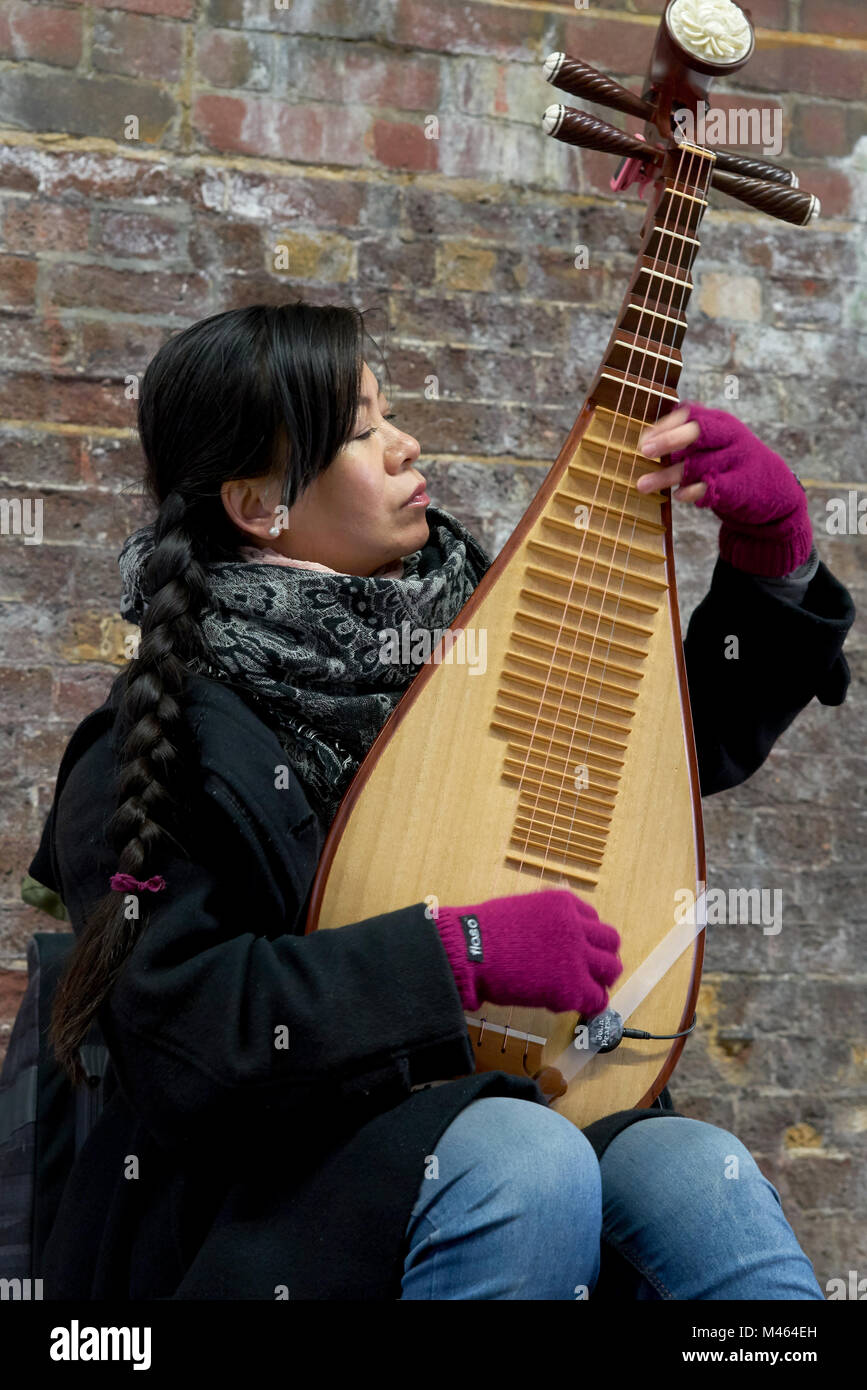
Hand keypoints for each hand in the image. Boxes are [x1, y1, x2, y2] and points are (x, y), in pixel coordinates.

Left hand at [634, 400, 812, 577]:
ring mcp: (737, 460)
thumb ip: (685, 440)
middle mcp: (730, 436)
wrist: (772, 491)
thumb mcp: (713, 444)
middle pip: (699, 431)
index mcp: (720, 422)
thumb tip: (643, 442)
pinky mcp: (741, 485)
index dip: (664, 426)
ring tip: (643, 485)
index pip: (691, 414)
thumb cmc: (728, 465)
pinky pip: (712, 487)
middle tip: (644, 452)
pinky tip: (679, 496)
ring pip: (698, 464)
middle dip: (669, 440)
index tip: (642, 442)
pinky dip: (692, 492)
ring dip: (668, 475)